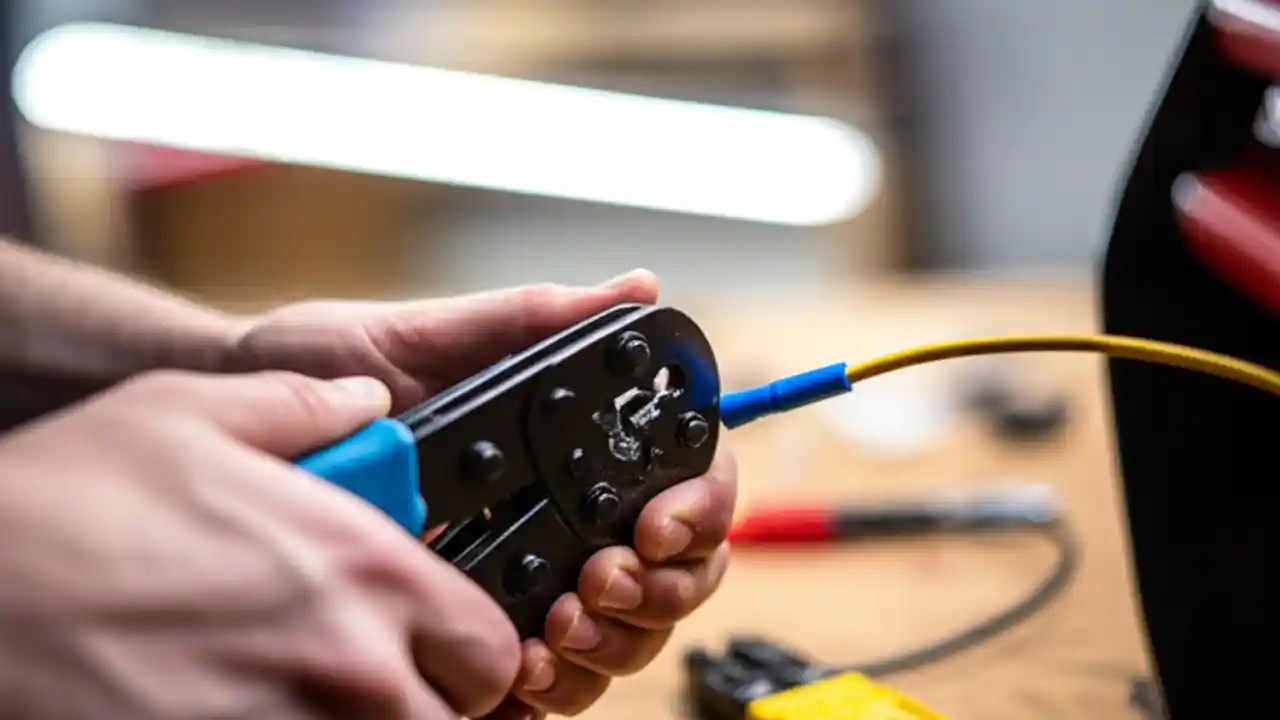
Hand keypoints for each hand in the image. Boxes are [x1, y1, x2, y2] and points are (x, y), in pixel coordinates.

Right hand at [0, 370, 518, 718]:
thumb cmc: (64, 505)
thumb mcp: (189, 414)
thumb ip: (303, 406)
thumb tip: (362, 400)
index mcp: (363, 571)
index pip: (491, 648)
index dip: (471, 650)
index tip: (441, 644)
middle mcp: (347, 667)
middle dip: (428, 703)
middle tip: (373, 675)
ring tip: (302, 691)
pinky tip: (245, 709)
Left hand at [222, 270, 737, 716]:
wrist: (251, 430)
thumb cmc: (333, 366)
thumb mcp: (428, 334)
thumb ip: (533, 318)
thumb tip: (634, 289)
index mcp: (573, 445)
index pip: (685, 481)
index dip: (696, 509)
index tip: (652, 524)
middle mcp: (565, 513)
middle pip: (672, 571)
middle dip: (653, 589)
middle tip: (595, 584)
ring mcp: (529, 573)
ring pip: (624, 636)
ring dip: (607, 644)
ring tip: (551, 633)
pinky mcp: (480, 624)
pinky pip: (552, 679)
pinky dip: (553, 687)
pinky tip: (517, 671)